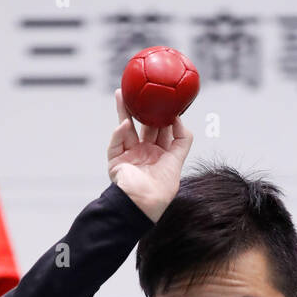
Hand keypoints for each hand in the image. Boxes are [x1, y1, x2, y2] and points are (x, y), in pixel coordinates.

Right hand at [107, 89, 192, 222]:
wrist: (140, 207)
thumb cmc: (160, 191)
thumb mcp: (176, 163)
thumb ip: (181, 140)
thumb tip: (179, 118)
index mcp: (160, 155)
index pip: (161, 130)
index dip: (164, 115)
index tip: (166, 99)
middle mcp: (144, 153)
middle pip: (143, 125)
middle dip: (142, 107)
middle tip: (142, 89)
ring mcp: (129, 156)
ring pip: (126, 129)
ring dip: (124, 111)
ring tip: (122, 92)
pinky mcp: (116, 161)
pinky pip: (116, 143)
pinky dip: (119, 134)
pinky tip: (123, 124)